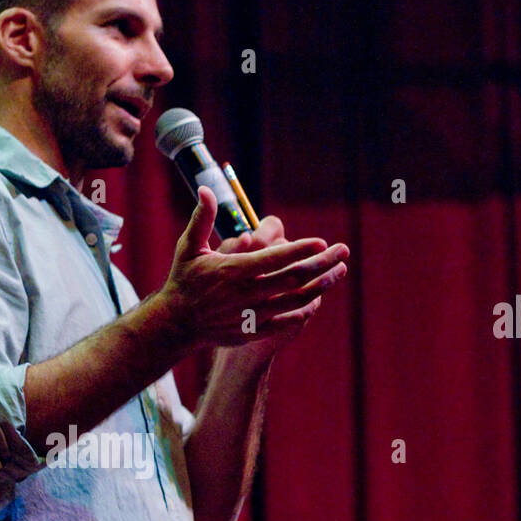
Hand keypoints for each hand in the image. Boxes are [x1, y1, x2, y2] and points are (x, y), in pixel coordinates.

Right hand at [162, 186, 349, 351]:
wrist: (176, 323)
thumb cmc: (184, 280)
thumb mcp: (189, 247)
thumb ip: (202, 219)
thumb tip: (206, 189)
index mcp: (233, 271)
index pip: (274, 258)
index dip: (300, 250)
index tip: (321, 242)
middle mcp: (245, 294)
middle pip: (293, 279)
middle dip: (322, 264)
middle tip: (343, 251)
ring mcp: (251, 315)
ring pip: (295, 300)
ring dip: (321, 285)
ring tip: (339, 271)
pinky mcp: (252, 331)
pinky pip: (285, 321)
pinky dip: (303, 310)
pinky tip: (316, 299)